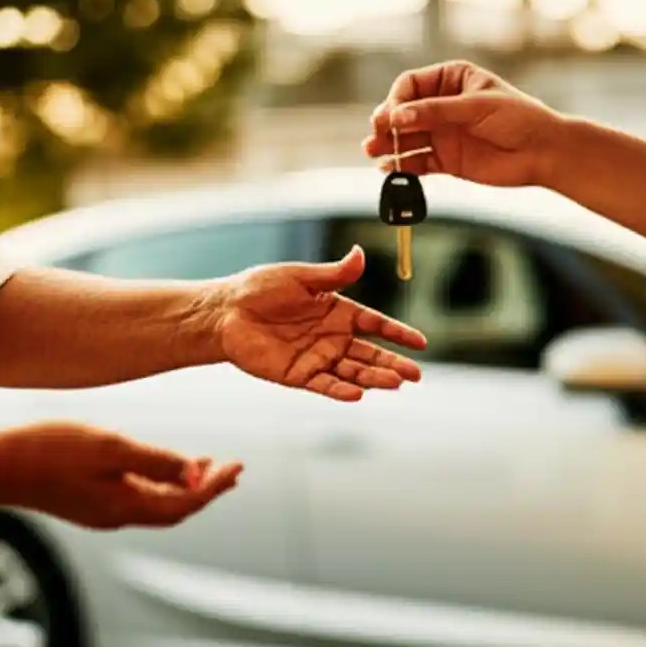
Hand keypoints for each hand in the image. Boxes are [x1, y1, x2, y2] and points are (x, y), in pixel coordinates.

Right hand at [0, 422, 241, 529]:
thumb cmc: (51, 452)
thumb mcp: (111, 448)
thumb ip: (156, 461)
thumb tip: (198, 474)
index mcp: (128, 507)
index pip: (187, 502)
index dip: (216, 486)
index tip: (238, 467)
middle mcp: (117, 517)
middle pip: (176, 509)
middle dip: (206, 489)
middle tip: (232, 469)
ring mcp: (100, 512)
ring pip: (156, 505)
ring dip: (183, 486)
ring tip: (206, 465)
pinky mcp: (85, 503)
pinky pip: (134, 498)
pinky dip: (157, 484)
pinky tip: (156, 466)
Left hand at [216, 246, 426, 401]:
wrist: (225, 311)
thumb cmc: (260, 288)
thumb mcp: (301, 277)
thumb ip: (334, 274)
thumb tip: (360, 253)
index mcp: (338, 311)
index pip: (376, 323)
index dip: (398, 333)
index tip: (420, 343)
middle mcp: (332, 337)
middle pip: (370, 354)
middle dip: (393, 364)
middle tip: (415, 374)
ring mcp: (317, 358)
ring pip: (353, 372)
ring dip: (374, 378)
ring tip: (396, 383)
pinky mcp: (298, 375)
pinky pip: (324, 385)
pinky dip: (341, 390)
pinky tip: (358, 393)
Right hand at [363, 60, 565, 187]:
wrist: (543, 152)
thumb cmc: (518, 118)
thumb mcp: (476, 107)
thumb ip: (436, 112)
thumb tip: (398, 116)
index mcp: (450, 80)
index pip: (411, 86)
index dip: (397, 100)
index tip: (392, 115)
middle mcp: (442, 106)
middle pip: (403, 113)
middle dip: (388, 123)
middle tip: (376, 135)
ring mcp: (443, 134)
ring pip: (407, 139)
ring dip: (389, 146)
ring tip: (373, 153)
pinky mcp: (447, 161)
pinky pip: (418, 164)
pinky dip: (404, 168)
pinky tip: (391, 171)